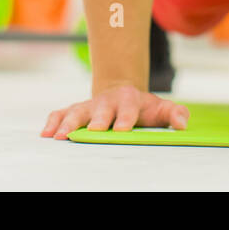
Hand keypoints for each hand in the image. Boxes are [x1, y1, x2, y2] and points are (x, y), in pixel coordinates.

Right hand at [41, 84, 188, 139]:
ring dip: (67, 123)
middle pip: (100, 110)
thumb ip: (174, 114)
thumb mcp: (160, 108)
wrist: (121, 93)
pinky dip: (52, 122)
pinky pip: (60, 113)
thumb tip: (182, 123)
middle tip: (93, 130)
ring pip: (76, 111)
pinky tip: (45, 134)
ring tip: (59, 136)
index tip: (122, 129)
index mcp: (128, 100)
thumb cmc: (142, 107)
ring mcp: (89, 105)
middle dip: (96, 119)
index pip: (128, 109)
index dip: (125, 118)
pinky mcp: (75, 110)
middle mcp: (106, 102)